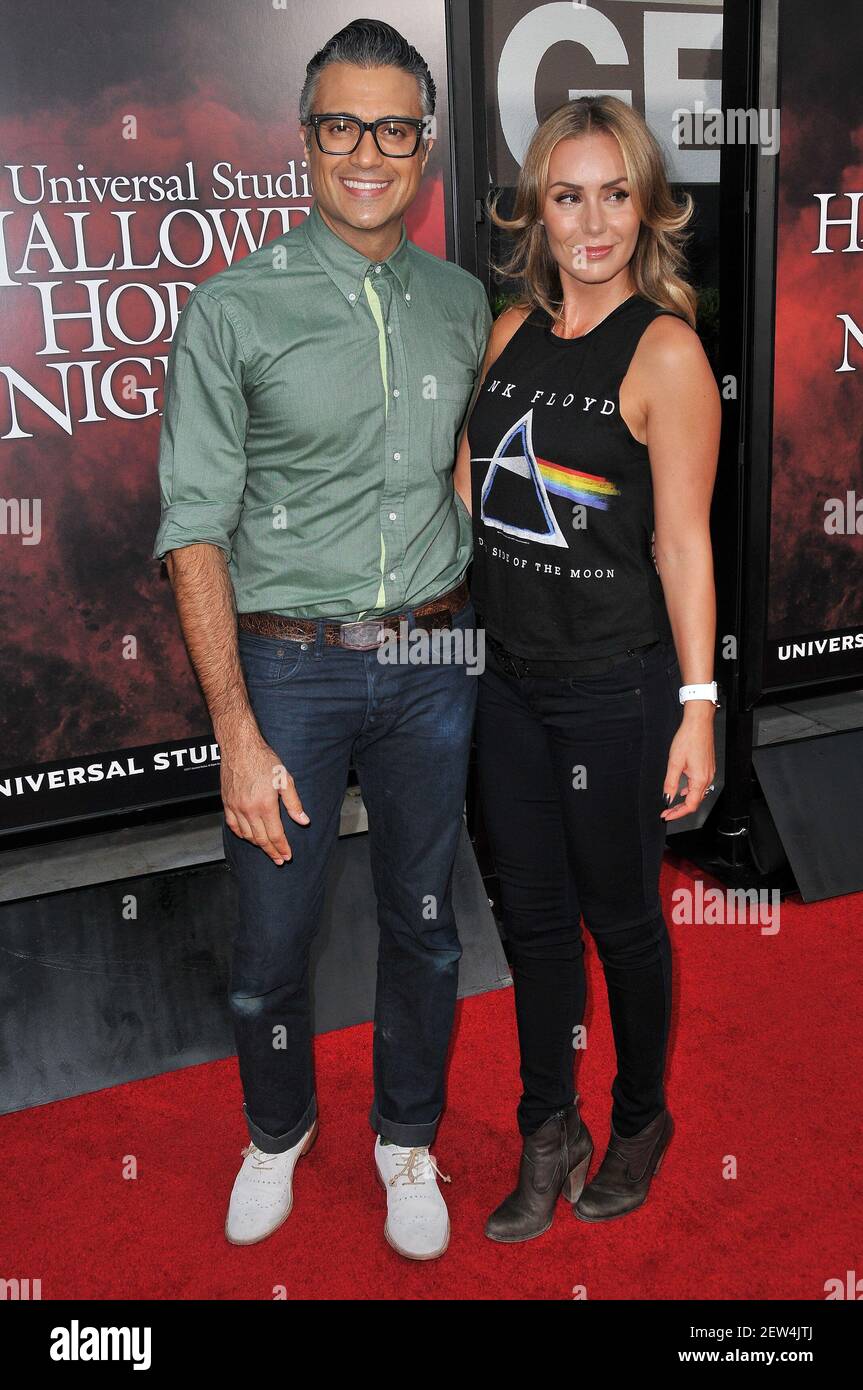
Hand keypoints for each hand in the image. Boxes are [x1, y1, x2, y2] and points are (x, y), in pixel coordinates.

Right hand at [221, 733, 309, 863]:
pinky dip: (241, 834)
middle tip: (279, 859)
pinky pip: (232, 825)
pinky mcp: (227, 803)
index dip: (282, 848)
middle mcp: (248, 809)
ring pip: (247, 835)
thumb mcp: (285, 779)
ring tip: (267, 849)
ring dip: (258, 844)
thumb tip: (303, 821)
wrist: (240, 747)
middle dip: (272, 851)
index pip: (275, 835)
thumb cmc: (263, 759)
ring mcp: (236, 807)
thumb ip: (294, 803)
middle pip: (261, 839)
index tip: (287, 856)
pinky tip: (248, 836)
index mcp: (265, 805)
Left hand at [660, 704, 715, 820]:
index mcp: (699, 779)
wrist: (698, 724)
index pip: (690, 805)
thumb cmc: (688, 739)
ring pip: (697, 795)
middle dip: (680, 810)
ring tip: (672, 804)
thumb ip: (670, 784)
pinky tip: (682, 789)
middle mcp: (707, 778)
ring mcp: (709, 773)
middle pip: (695, 802)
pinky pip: (700, 786)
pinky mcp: (708, 768)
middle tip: (667, 813)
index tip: (666, 816)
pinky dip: (690, 792)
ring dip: (685, 801)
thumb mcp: (674, 763)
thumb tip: (667, 798)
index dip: (677, 814)